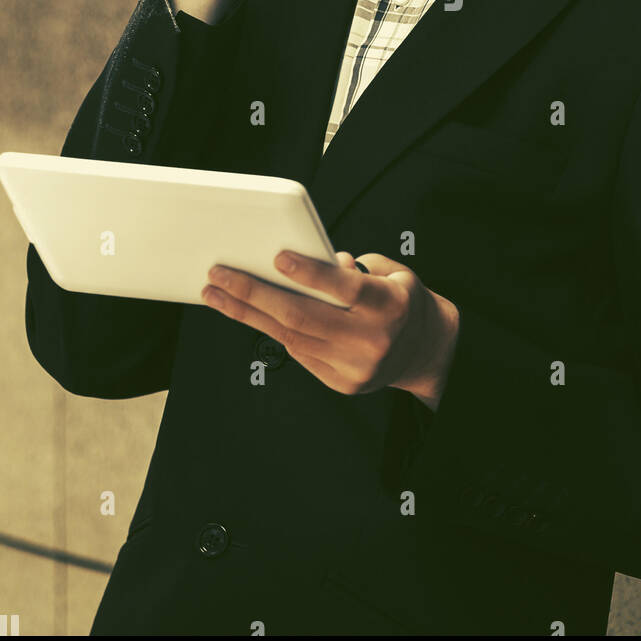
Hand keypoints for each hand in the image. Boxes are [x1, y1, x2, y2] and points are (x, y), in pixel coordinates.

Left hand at [201, 251, 459, 409]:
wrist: (425, 350)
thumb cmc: (401, 299)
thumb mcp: (391, 272)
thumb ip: (352, 266)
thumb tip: (306, 263)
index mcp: (391, 305)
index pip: (345, 288)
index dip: (310, 273)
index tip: (277, 257)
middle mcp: (372, 340)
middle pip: (302, 316)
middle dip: (254, 293)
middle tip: (219, 274)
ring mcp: (355, 367)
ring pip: (290, 337)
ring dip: (247, 313)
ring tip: (216, 293)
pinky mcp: (341, 384)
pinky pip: (298, 353)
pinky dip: (271, 330)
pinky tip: (247, 312)